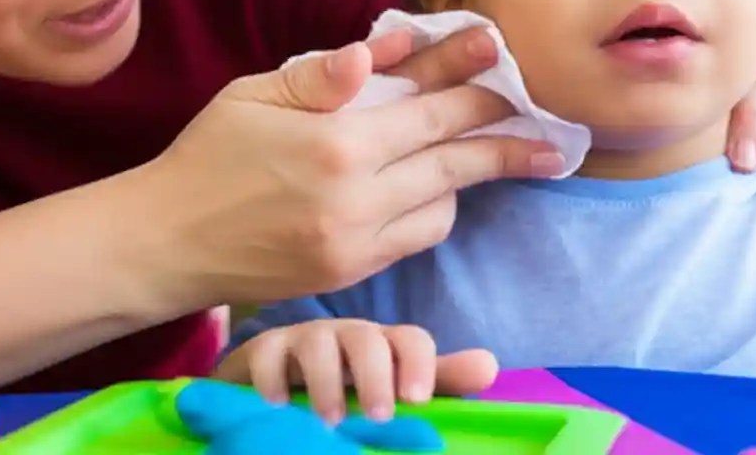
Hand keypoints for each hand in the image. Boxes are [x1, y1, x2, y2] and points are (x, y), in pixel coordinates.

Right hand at [143, 27, 564, 311]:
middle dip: (505, 137)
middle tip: (546, 127)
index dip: (474, 79)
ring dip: (469, 176)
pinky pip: (414, 238)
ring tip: (490, 152)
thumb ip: (325, 73)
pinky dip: (432, 210)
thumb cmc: (205, 157)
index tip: (503, 55)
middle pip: (455, 162)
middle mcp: (356, 198)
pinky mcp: (348, 274)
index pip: (431, 108)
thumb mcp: (255, 95)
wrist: (164, 243)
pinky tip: (434, 190)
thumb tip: (388, 45)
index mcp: (336, 143)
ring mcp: (355, 243)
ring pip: (443, 205)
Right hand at [213, 319, 497, 423]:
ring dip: (325, 382)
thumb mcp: (394, 388)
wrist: (280, 385)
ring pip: (317, 341)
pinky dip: (271, 379)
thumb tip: (490, 366)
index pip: (410, 339)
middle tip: (378, 416)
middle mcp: (347, 336)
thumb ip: (440, 381)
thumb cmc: (348, 387)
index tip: (417, 400)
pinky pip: (266, 353)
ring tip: (329, 420)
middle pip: (366, 338)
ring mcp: (305, 339)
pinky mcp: (265, 350)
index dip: (418, 364)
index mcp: (384, 347)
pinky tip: (278, 406)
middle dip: (374, 375)